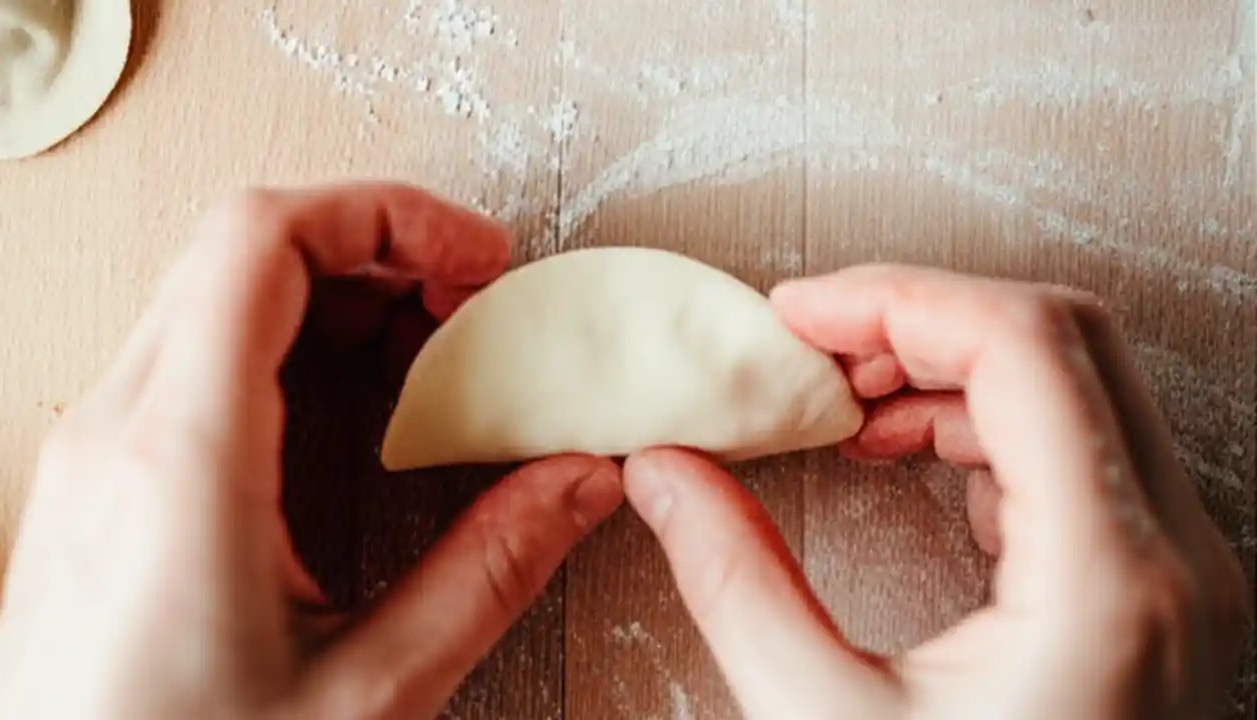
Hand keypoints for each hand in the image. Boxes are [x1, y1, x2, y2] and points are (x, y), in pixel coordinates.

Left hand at [0, 185, 622, 719]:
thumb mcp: (366, 695)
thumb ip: (488, 573)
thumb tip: (577, 481)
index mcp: (183, 460)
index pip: (264, 240)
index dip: (386, 214)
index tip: (475, 259)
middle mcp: (120, 431)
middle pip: (247, 254)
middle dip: (380, 253)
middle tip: (472, 308)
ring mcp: (99, 452)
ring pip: (220, 299)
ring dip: (340, 302)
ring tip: (433, 359)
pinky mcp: (103, 482)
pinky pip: (199, 362)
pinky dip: (294, 353)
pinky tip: (359, 416)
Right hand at [624, 266, 1249, 719]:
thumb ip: (733, 578)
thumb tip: (660, 471)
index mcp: (1107, 579)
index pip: (1024, 347)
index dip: (896, 299)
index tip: (796, 313)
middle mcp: (1170, 559)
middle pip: (1062, 343)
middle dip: (921, 319)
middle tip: (812, 345)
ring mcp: (1176, 575)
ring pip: (1075, 388)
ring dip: (949, 369)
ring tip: (843, 402)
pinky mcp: (1151, 593)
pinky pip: (1076, 452)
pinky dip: (981, 426)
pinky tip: (903, 454)